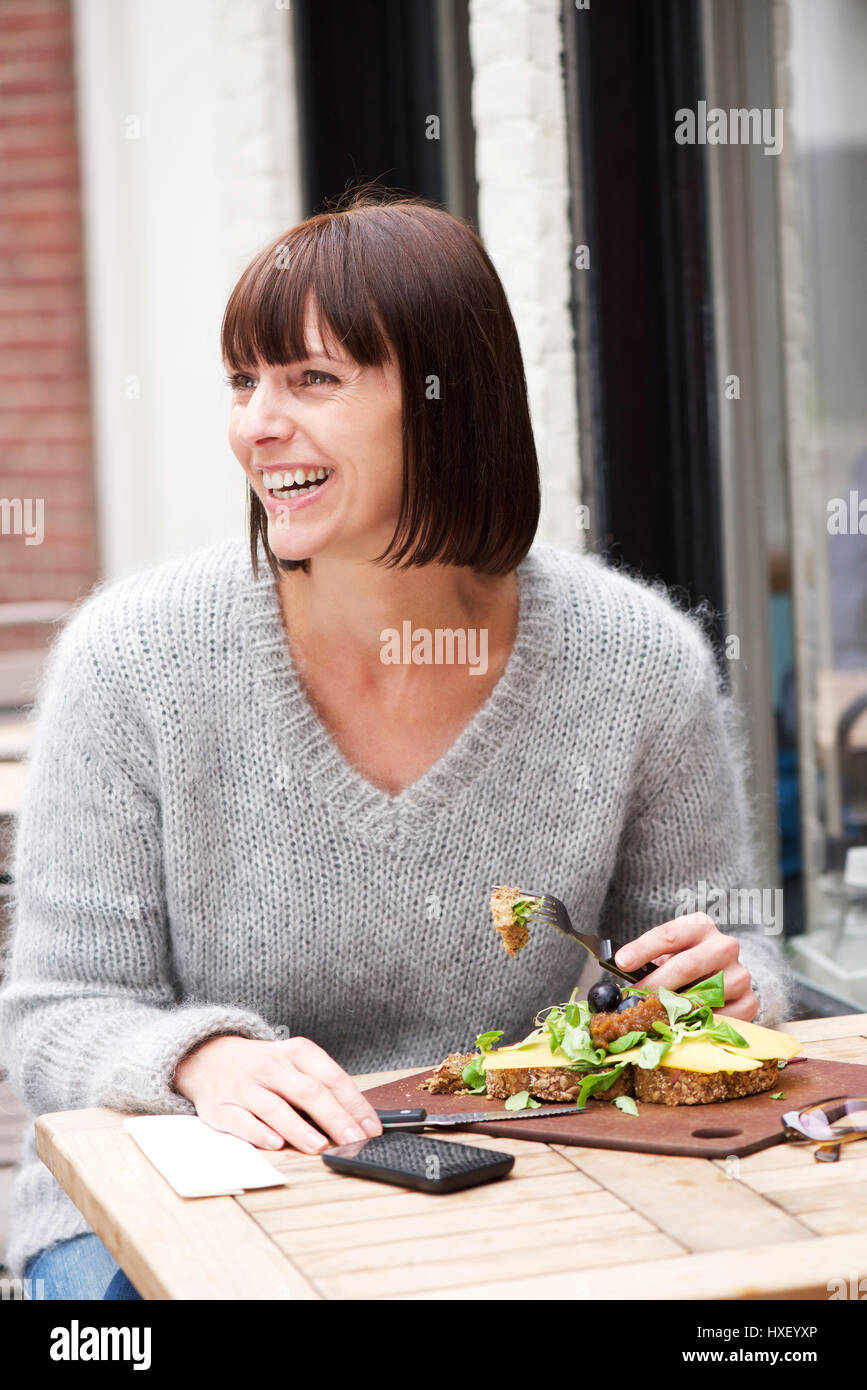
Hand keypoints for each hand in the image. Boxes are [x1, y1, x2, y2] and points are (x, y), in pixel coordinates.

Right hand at [173, 1035, 382, 1154]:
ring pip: (275, 1107)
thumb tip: (357, 1119)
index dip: (354, 1103)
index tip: (371, 1127)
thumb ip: (321, 1085)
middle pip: (308, 1091)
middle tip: (353, 1140)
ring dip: (299, 1128)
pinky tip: (275, 1144)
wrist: (208, 1056)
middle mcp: (270, 1066)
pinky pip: (241, 1120)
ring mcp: (244, 1086)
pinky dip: (258, 1133)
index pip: (330, 1077)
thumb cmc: (264, 1067)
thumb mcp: (293, 1063)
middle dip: (335, 1118)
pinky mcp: (220, 1106)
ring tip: (319, 1146)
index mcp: (295, 1052)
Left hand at [613, 912, 757, 1020]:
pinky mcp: (749, 1001)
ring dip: (675, 1009)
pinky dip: (697, 1024)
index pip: (669, 934)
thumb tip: (618, 971)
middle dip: (655, 985)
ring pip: (703, 994)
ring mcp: (740, 974)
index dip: (643, 949)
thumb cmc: (686, 962)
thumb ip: (649, 960)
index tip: (621, 962)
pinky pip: (720, 1017)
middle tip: (633, 1000)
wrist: (725, 976)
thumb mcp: (668, 953)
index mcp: (700, 926)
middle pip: (687, 965)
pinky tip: (682, 1026)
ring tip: (654, 1015)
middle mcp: (724, 946)